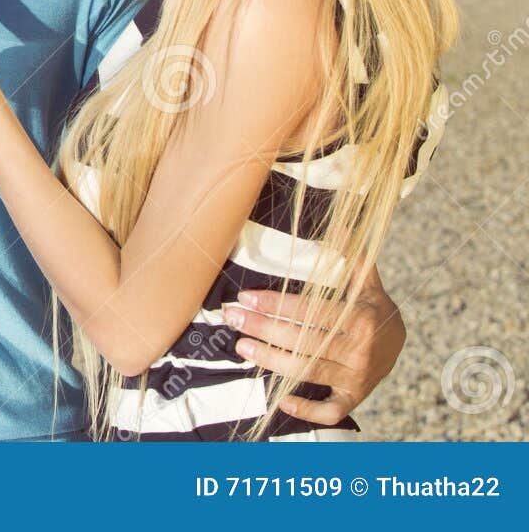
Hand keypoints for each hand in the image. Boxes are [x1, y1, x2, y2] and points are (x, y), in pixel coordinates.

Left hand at [223, 261, 405, 423]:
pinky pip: (332, 411)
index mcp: (361, 318)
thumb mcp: (366, 281)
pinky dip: (307, 409)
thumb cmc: (373, 307)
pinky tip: (280, 399)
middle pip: (304, 342)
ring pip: (309, 372)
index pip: (311, 312)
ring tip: (242, 347)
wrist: (401, 343)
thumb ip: (351, 256)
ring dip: (271, 361)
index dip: (276, 305)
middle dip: (263, 329)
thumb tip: (338, 222)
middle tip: (232, 318)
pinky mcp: (355, 397)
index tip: (246, 298)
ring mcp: (358, 377)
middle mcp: (360, 350)